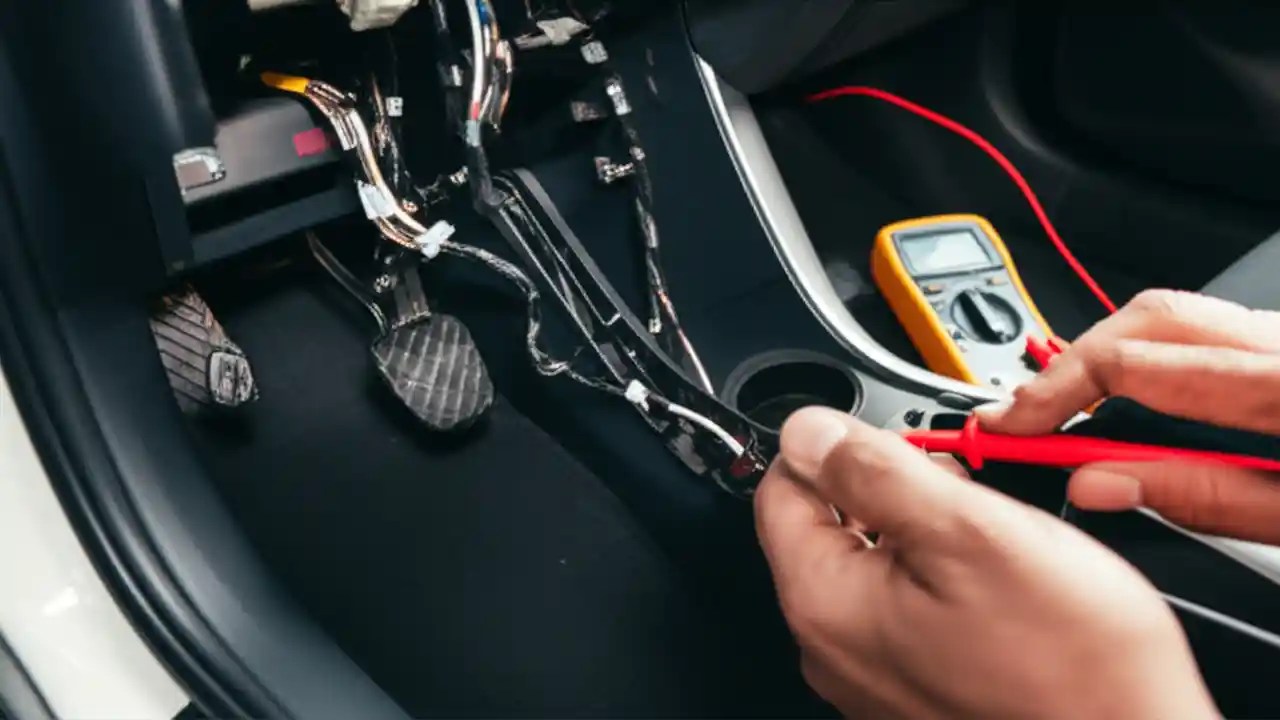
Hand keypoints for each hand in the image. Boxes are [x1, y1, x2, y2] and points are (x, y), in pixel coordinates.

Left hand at [755, 407, 1215, 719]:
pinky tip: (994, 585)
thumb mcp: (971, 531)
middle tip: (960, 490)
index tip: (891, 437)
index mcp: (825, 603)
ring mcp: (872, 676)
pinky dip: (940, 580)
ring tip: (990, 537)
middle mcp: (833, 649)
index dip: (833, 445)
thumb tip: (809, 430)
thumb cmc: (1069, 668)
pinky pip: (904, 610)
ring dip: (920, 531)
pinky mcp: (914, 691)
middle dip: (886, 488)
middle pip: (825, 525)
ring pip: (871, 564)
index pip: (780, 489)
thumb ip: (874, 472)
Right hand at [979, 290, 1279, 543]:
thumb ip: (1201, 497)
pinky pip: (1202, 330)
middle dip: (1069, 364)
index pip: (1133, 366)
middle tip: (1022, 414)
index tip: (1006, 426)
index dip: (1052, 394)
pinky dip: (1150, 356)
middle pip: (1145, 318)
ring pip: (1171, 315)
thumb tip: (1098, 483)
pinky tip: (1133, 399)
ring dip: (1107, 353)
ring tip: (1067, 408)